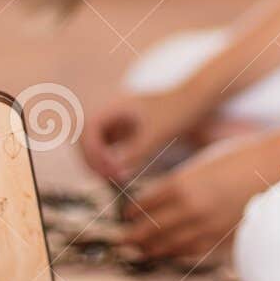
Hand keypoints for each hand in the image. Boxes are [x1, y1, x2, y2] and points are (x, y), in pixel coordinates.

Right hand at [83, 89, 210, 181]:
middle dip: (93, 160)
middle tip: (111, 180)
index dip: (93, 151)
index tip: (109, 169)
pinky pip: (105, 149)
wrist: (194, 100)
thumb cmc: (177, 111)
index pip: (87, 128)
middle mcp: (110, 112)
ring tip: (116, 179)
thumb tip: (114, 171)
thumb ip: (136, 151)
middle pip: (85, 138)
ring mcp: (114, 122)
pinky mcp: (121, 132)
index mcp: (114, 105)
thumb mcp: (158, 133)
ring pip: (93, 145)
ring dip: (98, 163)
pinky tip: (122, 175)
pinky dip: (108, 162)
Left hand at [120, 140, 272, 260]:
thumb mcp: (202, 164)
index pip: (146, 204)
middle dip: (133, 236)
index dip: (133, 212)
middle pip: (151, 229)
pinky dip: (175, 253)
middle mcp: (190, 208)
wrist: (274, 171)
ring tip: (139, 250)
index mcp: (182, 184)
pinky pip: (191, 251)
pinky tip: (167, 253)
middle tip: (121, 240)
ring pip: (169, 245)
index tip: (126, 214)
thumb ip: (181, 183)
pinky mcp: (221, 238)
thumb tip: (161, 199)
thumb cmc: (240, 159)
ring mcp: (206, 226)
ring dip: (150, 249)